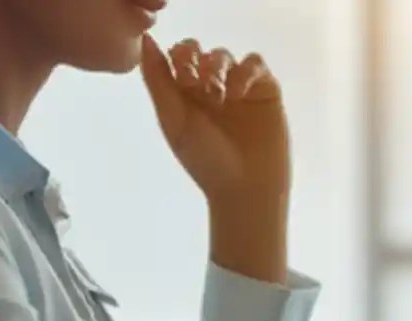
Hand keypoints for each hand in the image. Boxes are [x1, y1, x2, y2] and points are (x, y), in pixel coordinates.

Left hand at [138, 34, 289, 282]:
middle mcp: (212, 87)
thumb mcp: (173, 120)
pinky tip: (237, 94)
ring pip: (226, 55)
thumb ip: (157, 80)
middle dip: (197, 61)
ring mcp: (240, 88)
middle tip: (196, 85)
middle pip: (202, 51)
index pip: (180, 55)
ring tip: (219, 97)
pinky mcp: (266, 90)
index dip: (179, 56)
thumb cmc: (206, 160)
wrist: (246, 188)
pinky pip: (255, 64)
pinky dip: (245, 72)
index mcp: (187, 94)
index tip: (182, 79)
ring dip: (218, 68)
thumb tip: (145, 40)